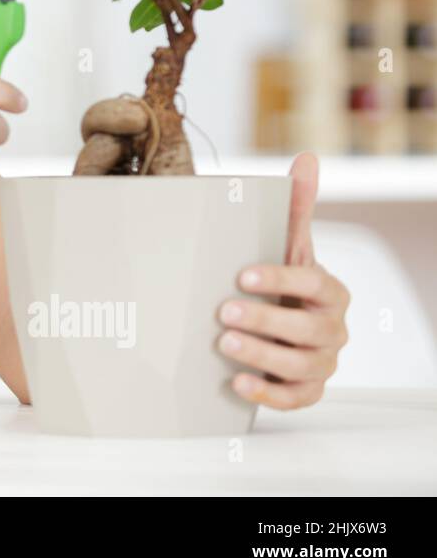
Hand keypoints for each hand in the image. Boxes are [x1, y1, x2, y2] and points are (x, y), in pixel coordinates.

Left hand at [215, 151, 351, 408]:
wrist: (278, 324)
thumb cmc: (280, 282)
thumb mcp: (284, 245)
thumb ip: (295, 206)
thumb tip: (306, 159)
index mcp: (330, 292)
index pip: (313, 284)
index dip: (281, 280)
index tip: (243, 275)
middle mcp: (332, 329)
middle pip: (308, 330)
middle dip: (267, 321)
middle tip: (225, 312)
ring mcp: (321, 362)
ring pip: (301, 366)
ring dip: (263, 356)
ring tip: (225, 345)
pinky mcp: (306, 390)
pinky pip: (295, 399)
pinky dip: (268, 394)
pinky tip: (238, 383)